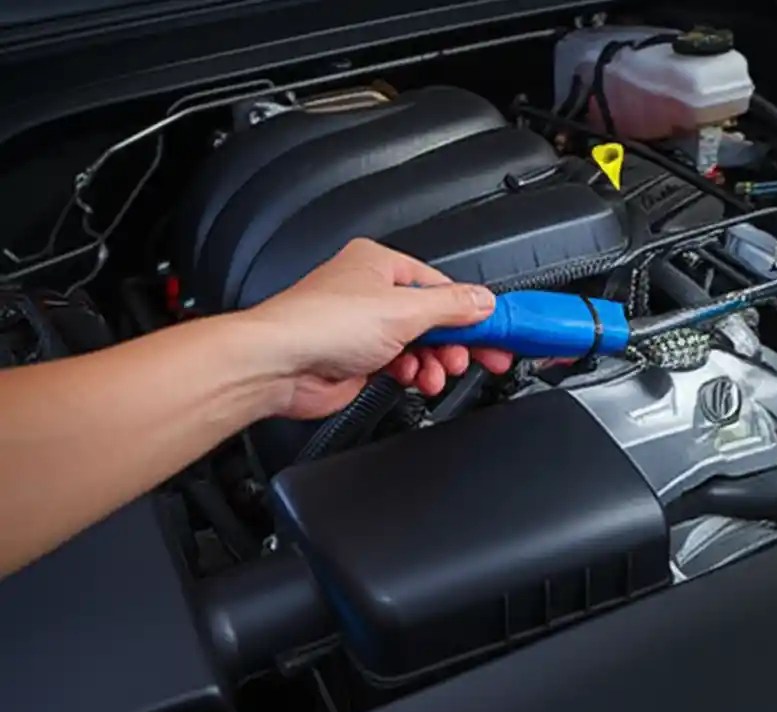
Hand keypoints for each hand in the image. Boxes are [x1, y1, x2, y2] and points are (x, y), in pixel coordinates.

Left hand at [244, 238, 512, 419]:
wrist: (277, 364)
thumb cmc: (321, 323)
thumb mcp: (404, 309)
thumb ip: (452, 307)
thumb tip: (484, 301)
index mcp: (380, 264)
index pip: (440, 286)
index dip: (471, 310)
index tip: (496, 330)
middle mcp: (370, 292)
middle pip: (433, 317)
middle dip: (455, 341)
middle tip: (484, 356)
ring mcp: (364, 328)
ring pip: (419, 345)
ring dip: (435, 362)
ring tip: (439, 372)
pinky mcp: (358, 360)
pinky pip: (401, 365)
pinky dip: (414, 374)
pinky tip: (416, 379)